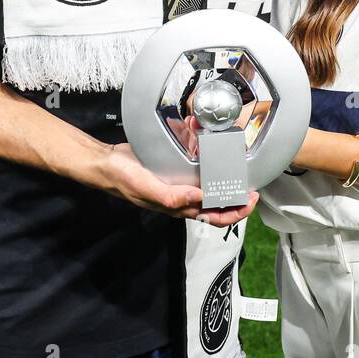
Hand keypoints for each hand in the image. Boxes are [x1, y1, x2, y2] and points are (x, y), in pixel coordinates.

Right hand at [100, 143, 257, 227]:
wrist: (107, 164)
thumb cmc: (125, 180)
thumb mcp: (148, 189)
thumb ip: (172, 197)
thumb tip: (200, 198)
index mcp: (180, 207)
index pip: (216, 217)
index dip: (237, 212)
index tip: (251, 199)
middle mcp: (184, 197)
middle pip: (218, 202)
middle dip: (237, 194)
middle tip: (251, 181)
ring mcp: (180, 182)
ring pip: (209, 182)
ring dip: (222, 172)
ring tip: (232, 158)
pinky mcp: (174, 167)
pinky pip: (195, 163)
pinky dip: (204, 152)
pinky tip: (204, 140)